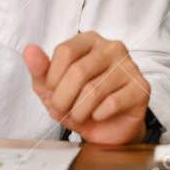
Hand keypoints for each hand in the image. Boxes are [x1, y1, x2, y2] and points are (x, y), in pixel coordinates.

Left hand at [24, 34, 150, 144]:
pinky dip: (98, 116)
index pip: (65, 51)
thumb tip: (29, 50)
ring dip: (79, 112)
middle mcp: (112, 47)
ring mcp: (129, 66)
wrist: (107, 128)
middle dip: (63, 99)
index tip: (52, 91)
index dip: (52, 79)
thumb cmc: (80, 102)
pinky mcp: (140, 88)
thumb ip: (40, 70)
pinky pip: (111, 103)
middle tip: (62, 110)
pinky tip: (100, 115)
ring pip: (93, 91)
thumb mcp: (53, 88)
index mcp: (90, 40)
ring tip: (80, 115)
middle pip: (78, 71)